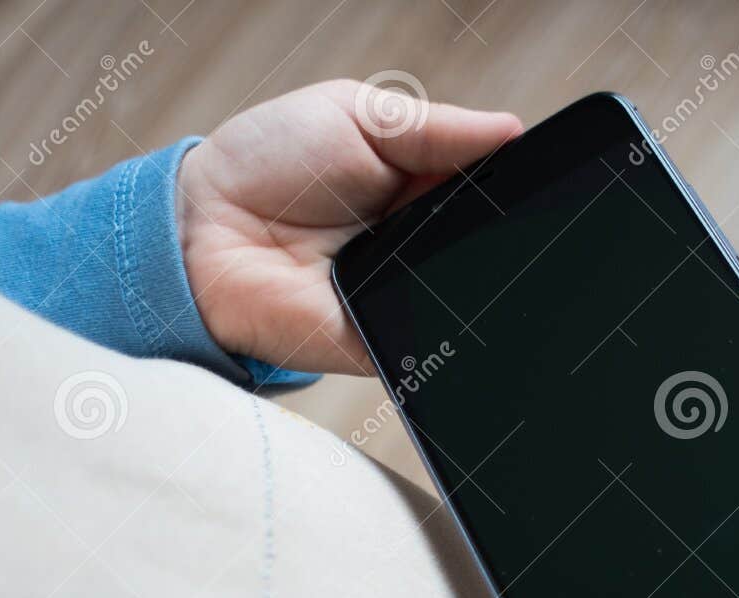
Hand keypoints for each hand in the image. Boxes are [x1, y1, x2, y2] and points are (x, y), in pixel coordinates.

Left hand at [176, 79, 520, 374]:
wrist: (202, 234)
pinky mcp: (390, 341)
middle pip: (493, 240)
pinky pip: (436, 339)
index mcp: (425, 186)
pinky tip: (430, 284)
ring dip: (472, 265)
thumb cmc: (266, 164)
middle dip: (498, 222)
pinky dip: (442, 316)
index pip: (493, 187)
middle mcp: (425, 244)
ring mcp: (411, 296)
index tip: (537, 169)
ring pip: (474, 290)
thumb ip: (435, 128)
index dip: (517, 179)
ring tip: (440, 239)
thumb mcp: (355, 115)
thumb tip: (513, 130)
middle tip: (481, 205)